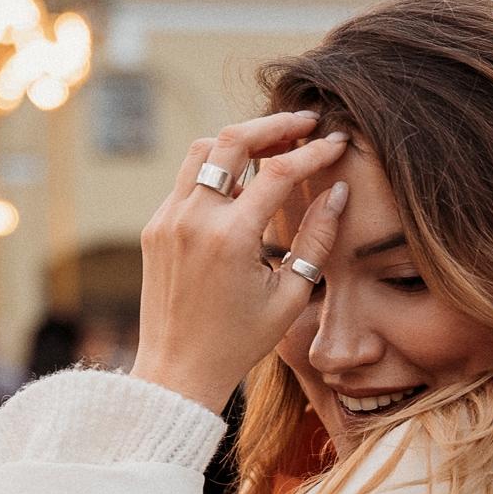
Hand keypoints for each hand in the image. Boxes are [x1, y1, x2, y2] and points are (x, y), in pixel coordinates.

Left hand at [133, 112, 348, 412]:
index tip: (336, 142)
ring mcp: (168, 220)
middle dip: (273, 124)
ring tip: (273, 146)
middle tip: (305, 123)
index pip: (279, 171)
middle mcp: (194, 220)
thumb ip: (316, 239)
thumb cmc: (240, 342)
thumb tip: (337, 192)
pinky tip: (242, 183)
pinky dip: (216, 171)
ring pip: (203, 150)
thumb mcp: (290, 296)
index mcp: (231, 238)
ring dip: (239, 141)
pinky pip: (187, 182)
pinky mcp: (155, 228)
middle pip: (232, 139)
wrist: (179, 371)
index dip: (313, 151)